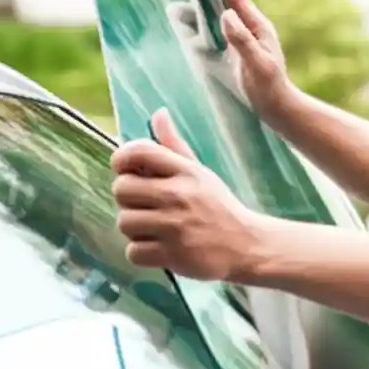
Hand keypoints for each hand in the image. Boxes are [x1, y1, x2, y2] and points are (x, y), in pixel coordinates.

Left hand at [110, 109, 264, 281]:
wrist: (247, 247)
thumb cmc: (218, 208)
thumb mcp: (200, 173)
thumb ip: (173, 146)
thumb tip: (158, 113)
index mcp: (186, 172)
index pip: (139, 151)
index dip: (122, 159)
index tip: (127, 171)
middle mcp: (179, 195)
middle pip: (121, 189)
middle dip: (129, 200)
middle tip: (147, 207)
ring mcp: (175, 226)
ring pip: (124, 222)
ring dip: (136, 229)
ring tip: (157, 230)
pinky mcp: (172, 255)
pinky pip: (133, 251)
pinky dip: (143, 254)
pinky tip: (161, 249)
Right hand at [189, 0, 294, 116]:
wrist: (277, 107)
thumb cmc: (268, 88)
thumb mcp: (256, 64)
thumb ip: (242, 40)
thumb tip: (226, 14)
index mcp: (259, 27)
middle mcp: (252, 28)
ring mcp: (245, 38)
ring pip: (223, 11)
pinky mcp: (237, 48)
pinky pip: (219, 27)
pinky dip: (205, 18)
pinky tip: (193, 17)